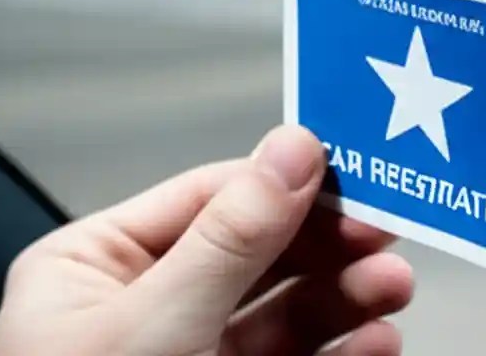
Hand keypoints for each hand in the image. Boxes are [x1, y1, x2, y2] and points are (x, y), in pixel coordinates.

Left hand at [0, 125, 413, 355]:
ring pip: (283, 311)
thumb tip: (292, 149)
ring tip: (392, 289)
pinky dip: (339, 351)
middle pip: (256, 253)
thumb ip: (230, 238)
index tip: (354, 175)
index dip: (284, 183)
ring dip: (345, 297)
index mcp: (93, 268)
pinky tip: (375, 343)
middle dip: (327, 246)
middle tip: (387, 238)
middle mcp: (141, 308)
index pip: (207, 198)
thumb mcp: (155, 324)